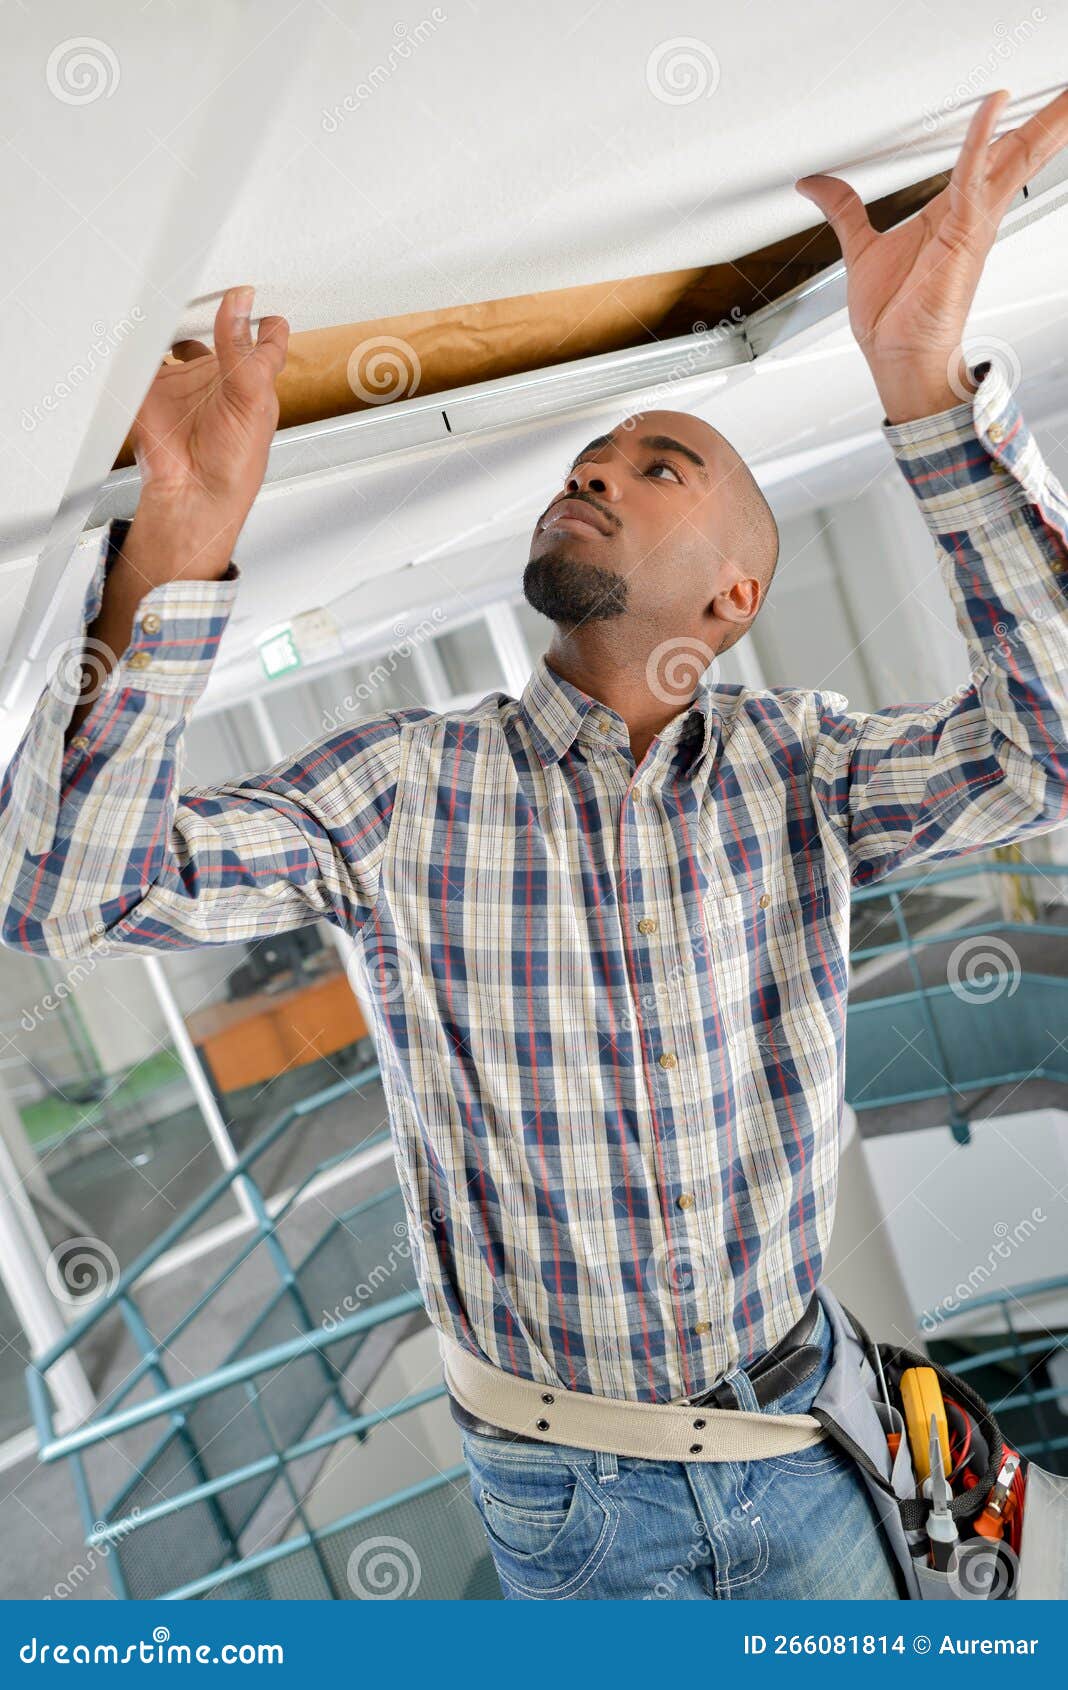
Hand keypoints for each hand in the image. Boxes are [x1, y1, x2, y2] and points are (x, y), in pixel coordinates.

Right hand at [128, 285, 288, 577]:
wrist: (192, 492)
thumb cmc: (234, 463)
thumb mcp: (251, 397)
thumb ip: (242, 349)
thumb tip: (241, 305)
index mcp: (251, 381)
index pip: (265, 344)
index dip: (267, 323)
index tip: (261, 302)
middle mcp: (218, 380)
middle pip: (217, 334)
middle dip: (213, 313)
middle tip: (209, 291)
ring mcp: (185, 384)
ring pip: (178, 340)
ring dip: (173, 324)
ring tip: (171, 301)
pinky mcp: (152, 390)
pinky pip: (144, 358)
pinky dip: (140, 343)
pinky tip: (142, 328)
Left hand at [795, 87, 1067, 421]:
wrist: (897, 357)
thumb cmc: (891, 318)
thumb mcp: (860, 248)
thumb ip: (843, 209)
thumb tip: (816, 186)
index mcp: (952, 212)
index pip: (992, 157)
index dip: (1011, 126)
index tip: (1028, 96)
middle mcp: (971, 213)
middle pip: (1018, 154)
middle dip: (1048, 120)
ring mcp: (972, 223)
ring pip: (1013, 159)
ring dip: (1044, 124)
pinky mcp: (962, 234)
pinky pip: (972, 177)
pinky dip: (980, 140)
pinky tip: (993, 107)